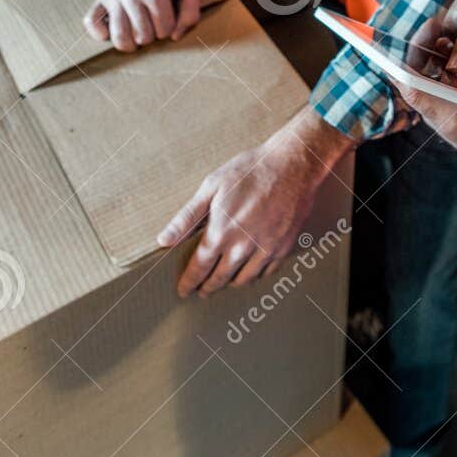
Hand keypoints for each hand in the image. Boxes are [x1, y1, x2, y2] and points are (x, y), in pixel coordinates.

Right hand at [84, 0, 198, 50]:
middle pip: (142, 37)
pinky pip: (91, 22)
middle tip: (153, 21)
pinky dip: (100, 32)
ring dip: (131, 41)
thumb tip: (174, 36)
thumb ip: (191, 13)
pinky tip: (112, 29)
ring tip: (137, 31)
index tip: (168, 15)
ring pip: (119, 37)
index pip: (164, 30)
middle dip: (152, 33)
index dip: (169, 26)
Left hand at [155, 107, 351, 297]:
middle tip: (202, 291)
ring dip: (231, 283)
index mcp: (221, 232)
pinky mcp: (284, 247)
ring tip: (224, 281)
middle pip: (221, 279)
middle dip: (208, 287)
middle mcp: (243, 247)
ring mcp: (266, 249)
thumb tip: (163, 240)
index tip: (183, 290)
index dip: (189, 282)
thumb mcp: (212, 187)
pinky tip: (250, 270)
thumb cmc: (250, 171)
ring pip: (244, 279)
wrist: (293, 165)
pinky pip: (266, 272)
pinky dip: (255, 275)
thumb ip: (187, 217)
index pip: (199, 268)